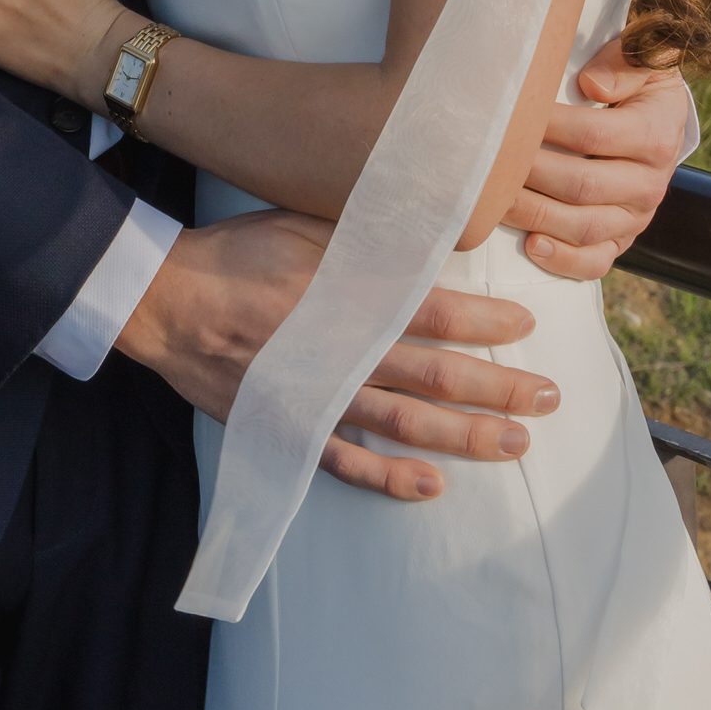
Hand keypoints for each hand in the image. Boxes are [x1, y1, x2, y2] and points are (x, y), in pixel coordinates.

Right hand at [119, 214, 553, 498]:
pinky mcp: (289, 428)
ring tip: (512, 443)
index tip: (526, 324)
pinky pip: (347, 462)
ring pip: (404, 422)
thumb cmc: (236, 253)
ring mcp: (315, 396)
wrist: (163, 300)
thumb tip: (424, 238)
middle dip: (497, 386)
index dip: (485, 320)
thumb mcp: (301, 223)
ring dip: (464, 433)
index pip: (433, 309)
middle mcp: (339, 349)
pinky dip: (390, 477)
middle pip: (434, 373)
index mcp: (344, 292)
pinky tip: (431, 485)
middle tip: (547, 396)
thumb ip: (362, 236)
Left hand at [500, 43, 693, 279]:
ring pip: (584, 227)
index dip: (548, 128)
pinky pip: (595, 261)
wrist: (658, 118)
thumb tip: (591, 84)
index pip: (593, 135)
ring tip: (493, 204)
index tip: (510, 116)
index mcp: (655, 136)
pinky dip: (564, 261)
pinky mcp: (622, 240)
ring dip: (534, 217)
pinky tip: (531, 247)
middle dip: (529, 176)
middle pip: (582, 186)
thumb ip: (623, 63)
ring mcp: (636, 217)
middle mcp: (650, 183)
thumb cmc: (635, 80)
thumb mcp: (642, 59)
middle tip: (487, 164)